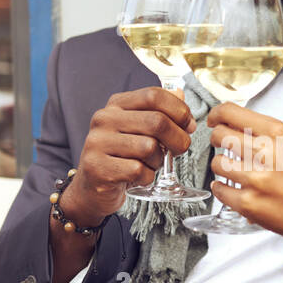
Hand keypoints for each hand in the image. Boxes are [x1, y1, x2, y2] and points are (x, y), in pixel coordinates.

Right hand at [61, 87, 196, 224]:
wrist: (93, 188)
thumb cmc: (122, 157)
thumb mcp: (140, 130)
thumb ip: (159, 111)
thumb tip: (180, 94)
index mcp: (116, 105)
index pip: (153, 96)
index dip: (178, 110)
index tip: (188, 125)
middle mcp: (104, 119)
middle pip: (157, 121)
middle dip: (178, 138)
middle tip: (180, 149)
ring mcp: (98, 143)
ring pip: (149, 147)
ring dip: (158, 161)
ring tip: (150, 164)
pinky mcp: (97, 167)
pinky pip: (138, 170)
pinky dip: (147, 177)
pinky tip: (138, 177)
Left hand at [207, 103, 282, 256]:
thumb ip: (268, 135)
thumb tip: (238, 126)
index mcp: (278, 134)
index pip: (232, 112)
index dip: (217, 115)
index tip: (214, 120)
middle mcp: (266, 153)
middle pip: (220, 135)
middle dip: (217, 139)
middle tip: (220, 144)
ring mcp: (255, 179)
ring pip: (217, 162)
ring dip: (221, 165)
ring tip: (231, 169)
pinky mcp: (248, 203)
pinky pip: (219, 189)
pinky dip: (222, 188)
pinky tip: (231, 187)